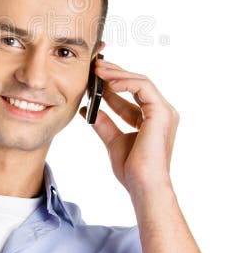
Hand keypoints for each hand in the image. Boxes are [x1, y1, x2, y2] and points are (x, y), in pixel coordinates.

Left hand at [79, 57, 179, 194]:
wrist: (143, 186)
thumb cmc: (132, 170)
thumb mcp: (113, 140)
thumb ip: (103, 123)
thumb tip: (87, 110)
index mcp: (154, 119)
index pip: (132, 95)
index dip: (112, 85)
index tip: (93, 79)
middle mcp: (162, 112)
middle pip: (137, 84)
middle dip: (115, 74)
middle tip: (95, 67)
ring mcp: (164, 111)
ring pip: (140, 81)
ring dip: (117, 74)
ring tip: (97, 71)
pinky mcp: (161, 112)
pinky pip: (142, 87)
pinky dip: (124, 82)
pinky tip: (108, 83)